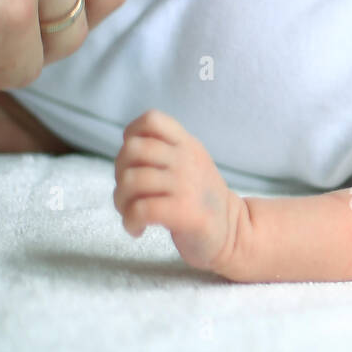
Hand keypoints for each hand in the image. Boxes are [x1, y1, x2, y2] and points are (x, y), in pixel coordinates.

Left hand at [114, 109, 241, 273]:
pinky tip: (138, 229)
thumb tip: (126, 150)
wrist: (232, 232)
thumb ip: (165, 151)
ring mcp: (187, 185)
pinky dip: (130, 222)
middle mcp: (187, 160)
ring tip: (131, 214)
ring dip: (121, 201)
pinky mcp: (184, 212)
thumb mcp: (191, 164)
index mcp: (187, 145)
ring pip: (130, 181)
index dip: (132, 136)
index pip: (152, 119)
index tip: (135, 160)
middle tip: (129, 193)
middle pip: (132, 149)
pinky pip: (140, 209)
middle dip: (119, 172)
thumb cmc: (200, 200)